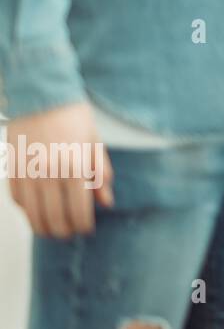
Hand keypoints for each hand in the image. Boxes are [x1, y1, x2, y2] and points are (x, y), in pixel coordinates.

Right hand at [4, 102, 112, 237]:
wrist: (42, 95)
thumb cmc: (74, 117)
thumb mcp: (95, 143)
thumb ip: (101, 174)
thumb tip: (106, 202)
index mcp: (76, 166)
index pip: (79, 210)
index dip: (83, 225)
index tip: (86, 230)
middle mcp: (50, 173)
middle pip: (55, 217)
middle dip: (64, 231)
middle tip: (69, 234)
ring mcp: (28, 172)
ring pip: (33, 214)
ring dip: (43, 228)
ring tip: (52, 230)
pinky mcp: (12, 169)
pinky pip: (18, 200)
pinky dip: (27, 211)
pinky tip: (36, 212)